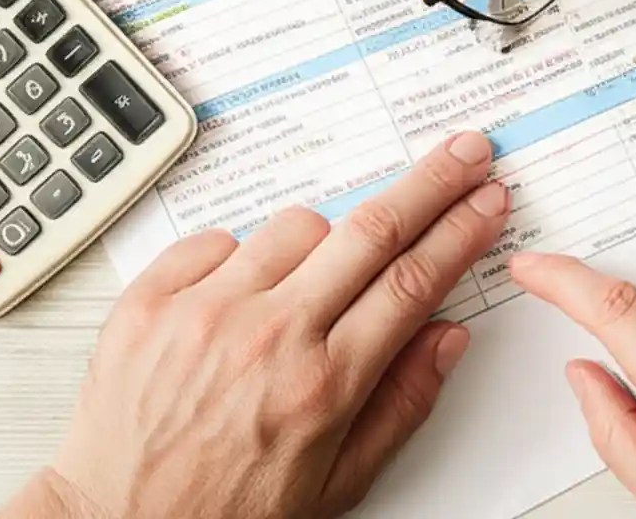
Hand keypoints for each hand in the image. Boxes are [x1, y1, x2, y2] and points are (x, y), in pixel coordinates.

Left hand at [2, 132, 509, 518]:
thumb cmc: (230, 512)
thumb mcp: (338, 481)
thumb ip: (401, 403)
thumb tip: (447, 335)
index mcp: (323, 385)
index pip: (413, 282)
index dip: (460, 231)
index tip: (486, 200)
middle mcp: (267, 337)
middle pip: (371, 231)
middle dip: (430, 183)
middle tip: (461, 153)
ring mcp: (203, 312)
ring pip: (296, 226)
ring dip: (324, 239)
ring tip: (309, 287)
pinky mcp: (149, 301)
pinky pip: (216, 239)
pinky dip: (240, 255)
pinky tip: (241, 296)